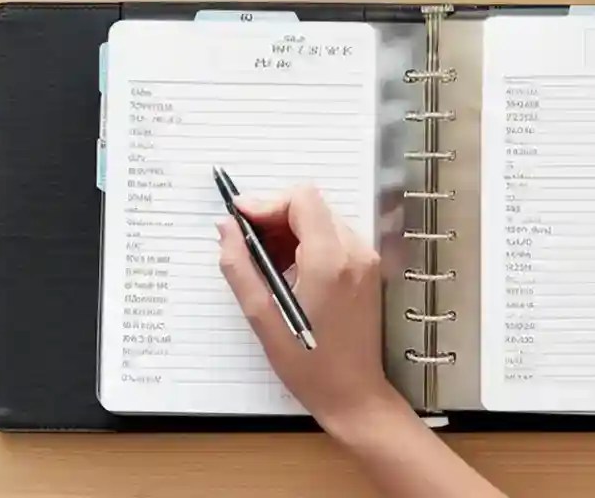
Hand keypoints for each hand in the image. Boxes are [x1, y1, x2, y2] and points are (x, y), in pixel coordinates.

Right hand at [217, 186, 403, 433]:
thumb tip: (226, 228)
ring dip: (290, 231)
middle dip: (275, 217)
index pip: (301, 199)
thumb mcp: (262, 317)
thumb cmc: (309, 365)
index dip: (266, 203)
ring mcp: (366, 260)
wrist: (355, 396)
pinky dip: (308, 244)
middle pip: (311, 206)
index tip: (240, 219)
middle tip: (248, 244)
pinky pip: (334, 238)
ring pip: (322, 219)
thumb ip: (240, 267)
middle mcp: (354, 252)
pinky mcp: (368, 270)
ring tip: (267, 264)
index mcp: (329, 260)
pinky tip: (290, 272)